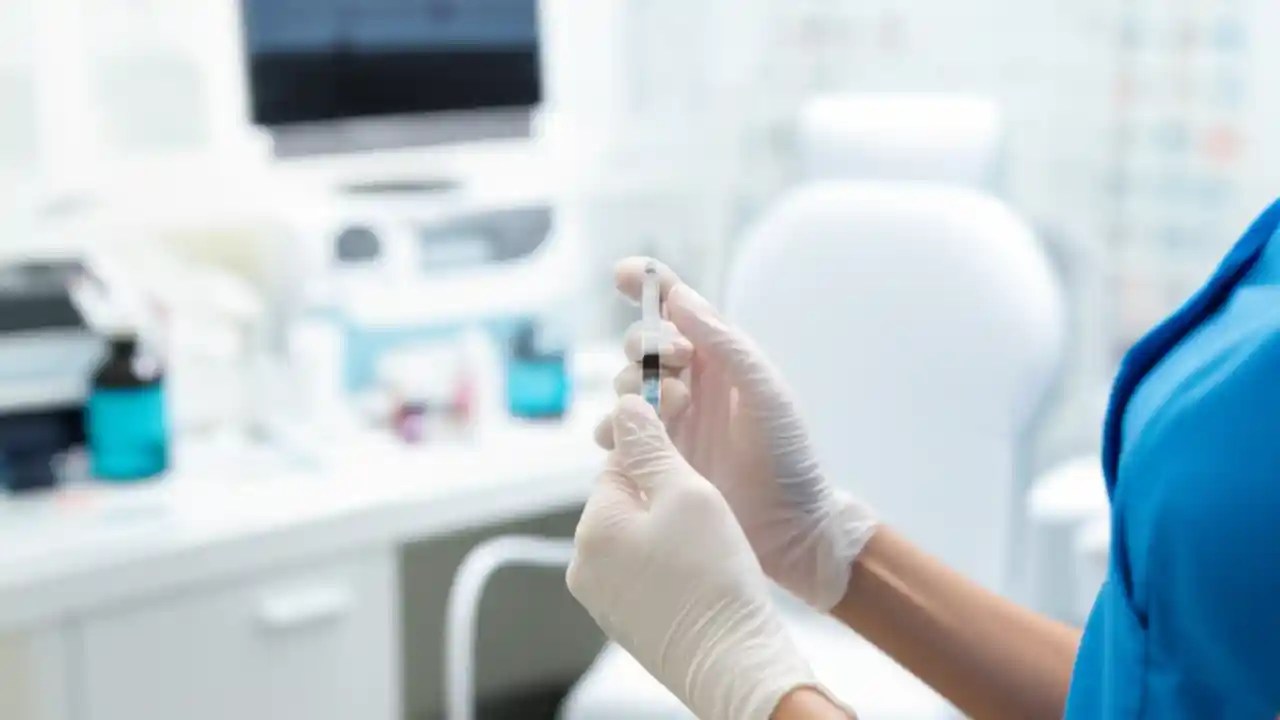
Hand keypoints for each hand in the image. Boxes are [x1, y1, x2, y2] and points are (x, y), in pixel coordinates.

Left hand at [570, 396, 849, 719]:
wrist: (735, 664)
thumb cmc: (714, 577)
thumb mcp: (687, 494)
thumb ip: (651, 447)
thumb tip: (625, 406)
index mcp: (592, 529)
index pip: (619, 464)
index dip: (661, 453)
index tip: (695, 457)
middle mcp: (584, 566)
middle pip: (625, 502)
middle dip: (665, 496)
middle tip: (709, 509)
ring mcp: (602, 600)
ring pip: (636, 539)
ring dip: (669, 531)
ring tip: (710, 546)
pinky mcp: (626, 624)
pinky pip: (644, 575)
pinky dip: (671, 566)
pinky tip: (703, 575)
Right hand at [596, 258, 877, 610]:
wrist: (789, 528)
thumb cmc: (788, 457)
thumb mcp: (766, 394)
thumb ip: (726, 345)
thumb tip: (682, 299)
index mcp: (719, 359)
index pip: (676, 308)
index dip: (648, 285)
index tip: (623, 274)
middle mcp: (689, 383)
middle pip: (642, 346)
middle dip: (645, 346)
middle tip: (673, 364)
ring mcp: (668, 421)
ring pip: (625, 387)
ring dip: (633, 389)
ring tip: (670, 410)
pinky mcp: (651, 457)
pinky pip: (615, 434)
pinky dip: (611, 430)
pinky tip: (622, 439)